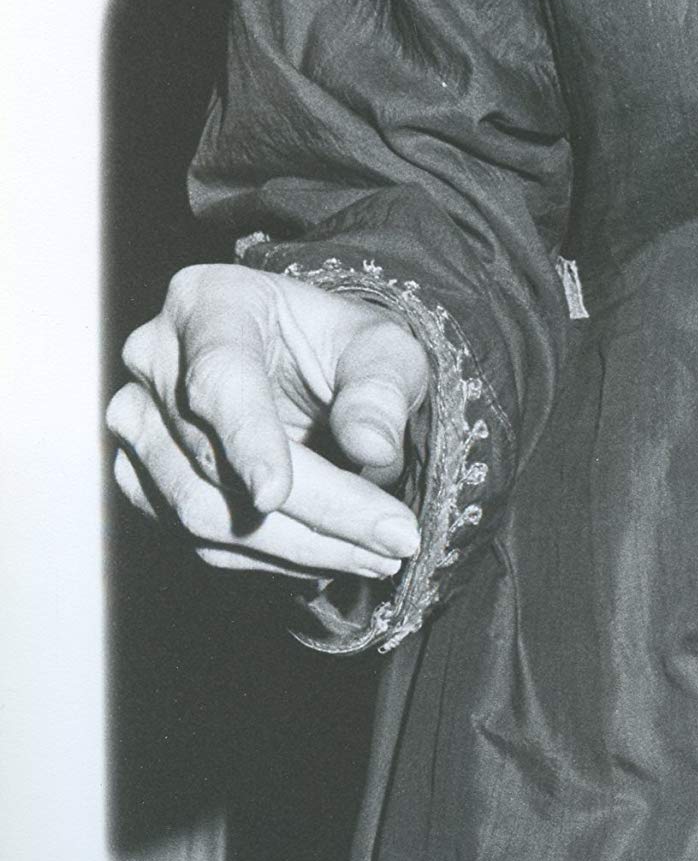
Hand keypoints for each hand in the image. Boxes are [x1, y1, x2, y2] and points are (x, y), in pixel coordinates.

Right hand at [108, 263, 431, 581]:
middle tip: (394, 540)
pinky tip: (333, 556)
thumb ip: (381, 388)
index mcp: (208, 303)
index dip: (246, 439)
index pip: (218, 377)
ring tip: (378, 555)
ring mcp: (139, 427)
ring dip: (298, 546)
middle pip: (216, 459)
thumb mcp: (382, 346)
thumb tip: (372, 449)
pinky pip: (199, 539)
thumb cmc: (339, 346)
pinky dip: (271, 558)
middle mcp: (156, 361)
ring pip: (203, 511)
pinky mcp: (143, 483)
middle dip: (315, 510)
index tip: (275, 495)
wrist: (304, 368)